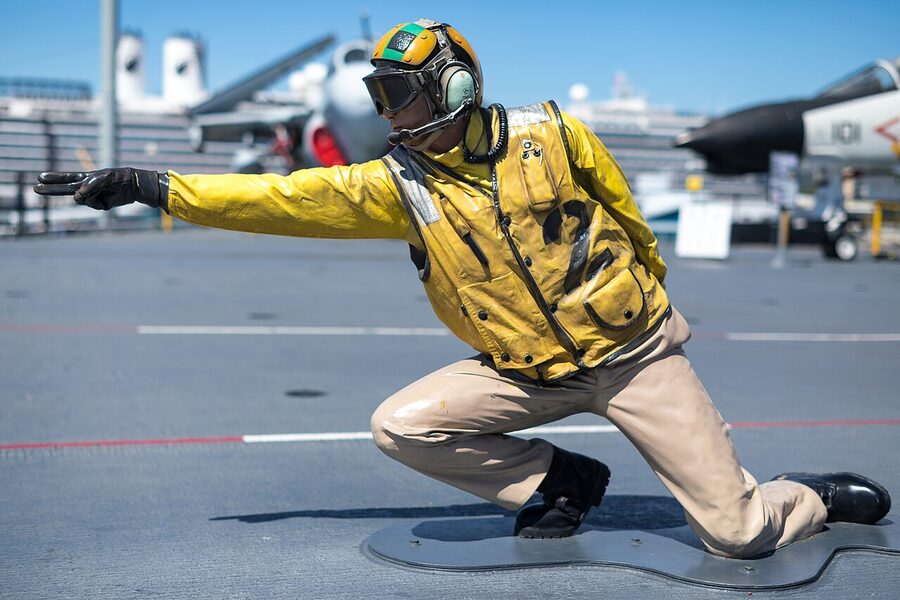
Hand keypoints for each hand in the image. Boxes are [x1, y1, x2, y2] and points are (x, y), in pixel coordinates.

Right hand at [34, 168, 164, 210]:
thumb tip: (77, 197)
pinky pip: (93, 205)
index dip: (54, 178)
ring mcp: (94, 197)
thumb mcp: (106, 177)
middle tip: (35, 188)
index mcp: (87, 177)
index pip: (67, 178)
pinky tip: (106, 198)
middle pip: (65, 189)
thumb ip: (90, 185)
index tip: (40, 177)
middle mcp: (88, 187)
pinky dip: (96, 202)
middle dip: (51, 189)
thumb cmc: (120, 177)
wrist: (135, 186)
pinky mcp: (101, 205)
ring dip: (86, 196)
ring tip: (101, 190)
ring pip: (81, 200)